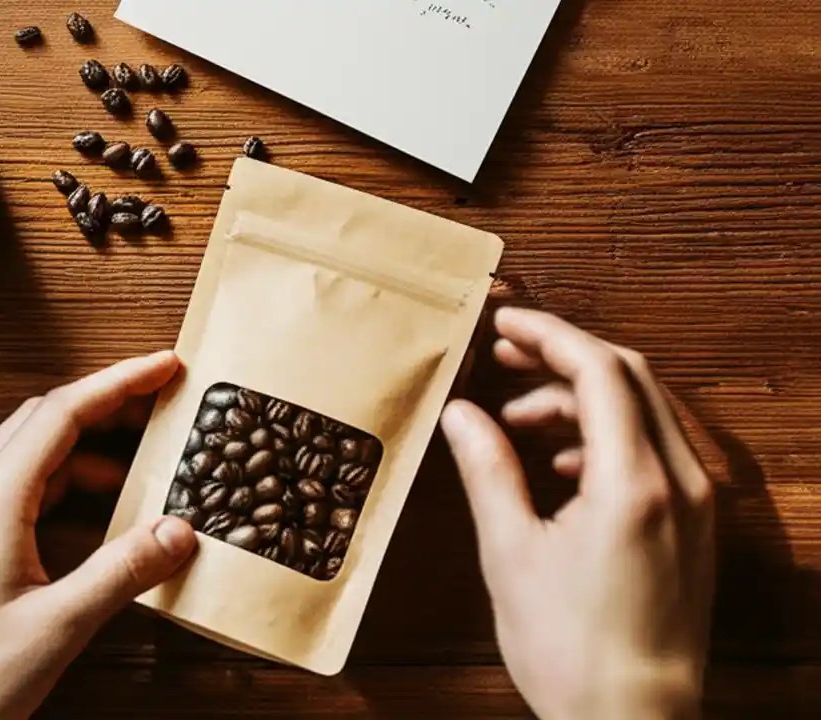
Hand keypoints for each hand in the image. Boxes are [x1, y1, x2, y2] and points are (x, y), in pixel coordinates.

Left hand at [0, 351, 196, 719]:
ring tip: (142, 469)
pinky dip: (62, 487)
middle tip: (162, 408)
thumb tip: (180, 530)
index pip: (62, 412)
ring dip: (85, 451)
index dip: (120, 383)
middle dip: (107, 406)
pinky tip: (95, 514)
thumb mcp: (56, 627)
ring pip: (29, 457)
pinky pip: (15, 493)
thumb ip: (122, 572)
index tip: (166, 368)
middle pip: (43, 422)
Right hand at [440, 308, 714, 719]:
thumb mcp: (510, 552)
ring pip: (644, 411)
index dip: (548, 334)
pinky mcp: (694, 525)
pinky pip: (654, 450)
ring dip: (580, 400)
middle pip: (629, 378)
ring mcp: (694, 503)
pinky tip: (558, 466)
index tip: (504, 323)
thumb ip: (486, 470)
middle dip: (562, 357)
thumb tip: (461, 414)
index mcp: (632, 482)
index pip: (599, 370)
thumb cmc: (571, 650)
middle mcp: (679, 481)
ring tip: (516, 424)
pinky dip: (604, 436)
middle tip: (503, 358)